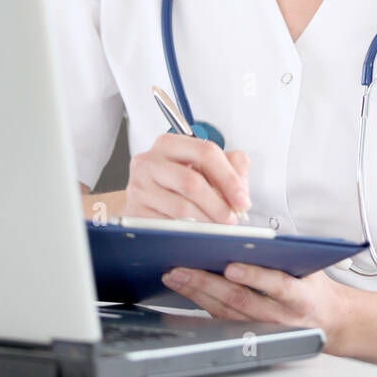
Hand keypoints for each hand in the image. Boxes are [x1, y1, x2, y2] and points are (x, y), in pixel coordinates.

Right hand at [124, 133, 250, 223]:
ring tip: (218, 227)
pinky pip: (168, 226)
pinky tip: (198, 233)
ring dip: (207, 221)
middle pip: (192, 182)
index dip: (229, 178)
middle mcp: (150, 162)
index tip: (242, 199)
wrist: (144, 199)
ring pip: (181, 208)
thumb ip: (230, 165)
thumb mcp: (204, 166)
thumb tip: (241, 185)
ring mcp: (139, 187)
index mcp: (169, 144)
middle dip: (219, 204)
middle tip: (233, 218)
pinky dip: (188, 232)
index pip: (205, 152)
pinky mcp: (135, 212)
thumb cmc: (176, 181)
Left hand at [161, 262, 353, 354]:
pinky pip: (221, 317)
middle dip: (208, 283)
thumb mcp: (308, 267)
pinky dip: (201, 302)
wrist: (328, 322)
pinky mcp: (249, 334)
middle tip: (183, 268)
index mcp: (299, 295)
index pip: (277, 285)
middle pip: (240, 300)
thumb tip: (250, 235)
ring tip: (176, 275)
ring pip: (225, 311)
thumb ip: (283, 254)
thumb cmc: (314, 289)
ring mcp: (263, 328)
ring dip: (197, 292)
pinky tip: (185, 289)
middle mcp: (280, 317)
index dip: (254, 276)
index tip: (231, 266)